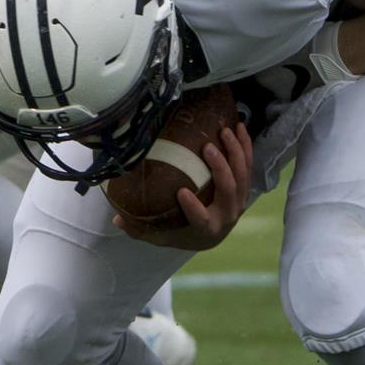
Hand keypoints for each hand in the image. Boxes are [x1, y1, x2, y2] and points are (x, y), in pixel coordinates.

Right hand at [113, 123, 252, 249]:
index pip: (201, 220)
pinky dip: (245, 147)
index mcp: (207, 230)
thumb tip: (116, 218)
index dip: (194, 208)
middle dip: (220, 168)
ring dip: (236, 152)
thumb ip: (140, 229)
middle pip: (228, 191)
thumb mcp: (160, 236)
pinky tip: (239, 127)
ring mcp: (239, 202)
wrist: (210, 237)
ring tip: (225, 131)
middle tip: (207, 147)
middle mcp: (227, 216)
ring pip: (242, 176)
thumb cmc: (182, 232)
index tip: (182, 192)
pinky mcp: (245, 189)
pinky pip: (248, 166)